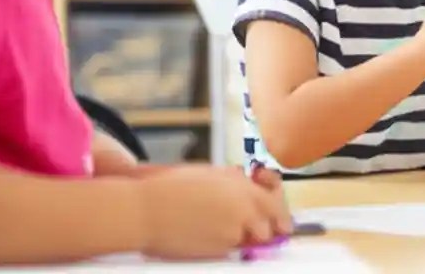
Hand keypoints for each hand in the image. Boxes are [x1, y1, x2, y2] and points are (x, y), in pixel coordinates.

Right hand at [138, 166, 291, 259]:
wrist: (145, 212)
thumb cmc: (170, 189)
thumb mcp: (210, 173)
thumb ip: (236, 181)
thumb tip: (248, 183)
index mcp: (242, 188)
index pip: (276, 202)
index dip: (278, 208)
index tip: (275, 211)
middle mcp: (242, 210)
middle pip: (272, 226)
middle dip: (268, 227)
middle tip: (257, 225)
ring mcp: (231, 232)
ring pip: (252, 239)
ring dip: (245, 236)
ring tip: (221, 226)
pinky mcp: (218, 251)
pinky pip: (231, 249)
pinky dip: (225, 243)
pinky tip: (205, 232)